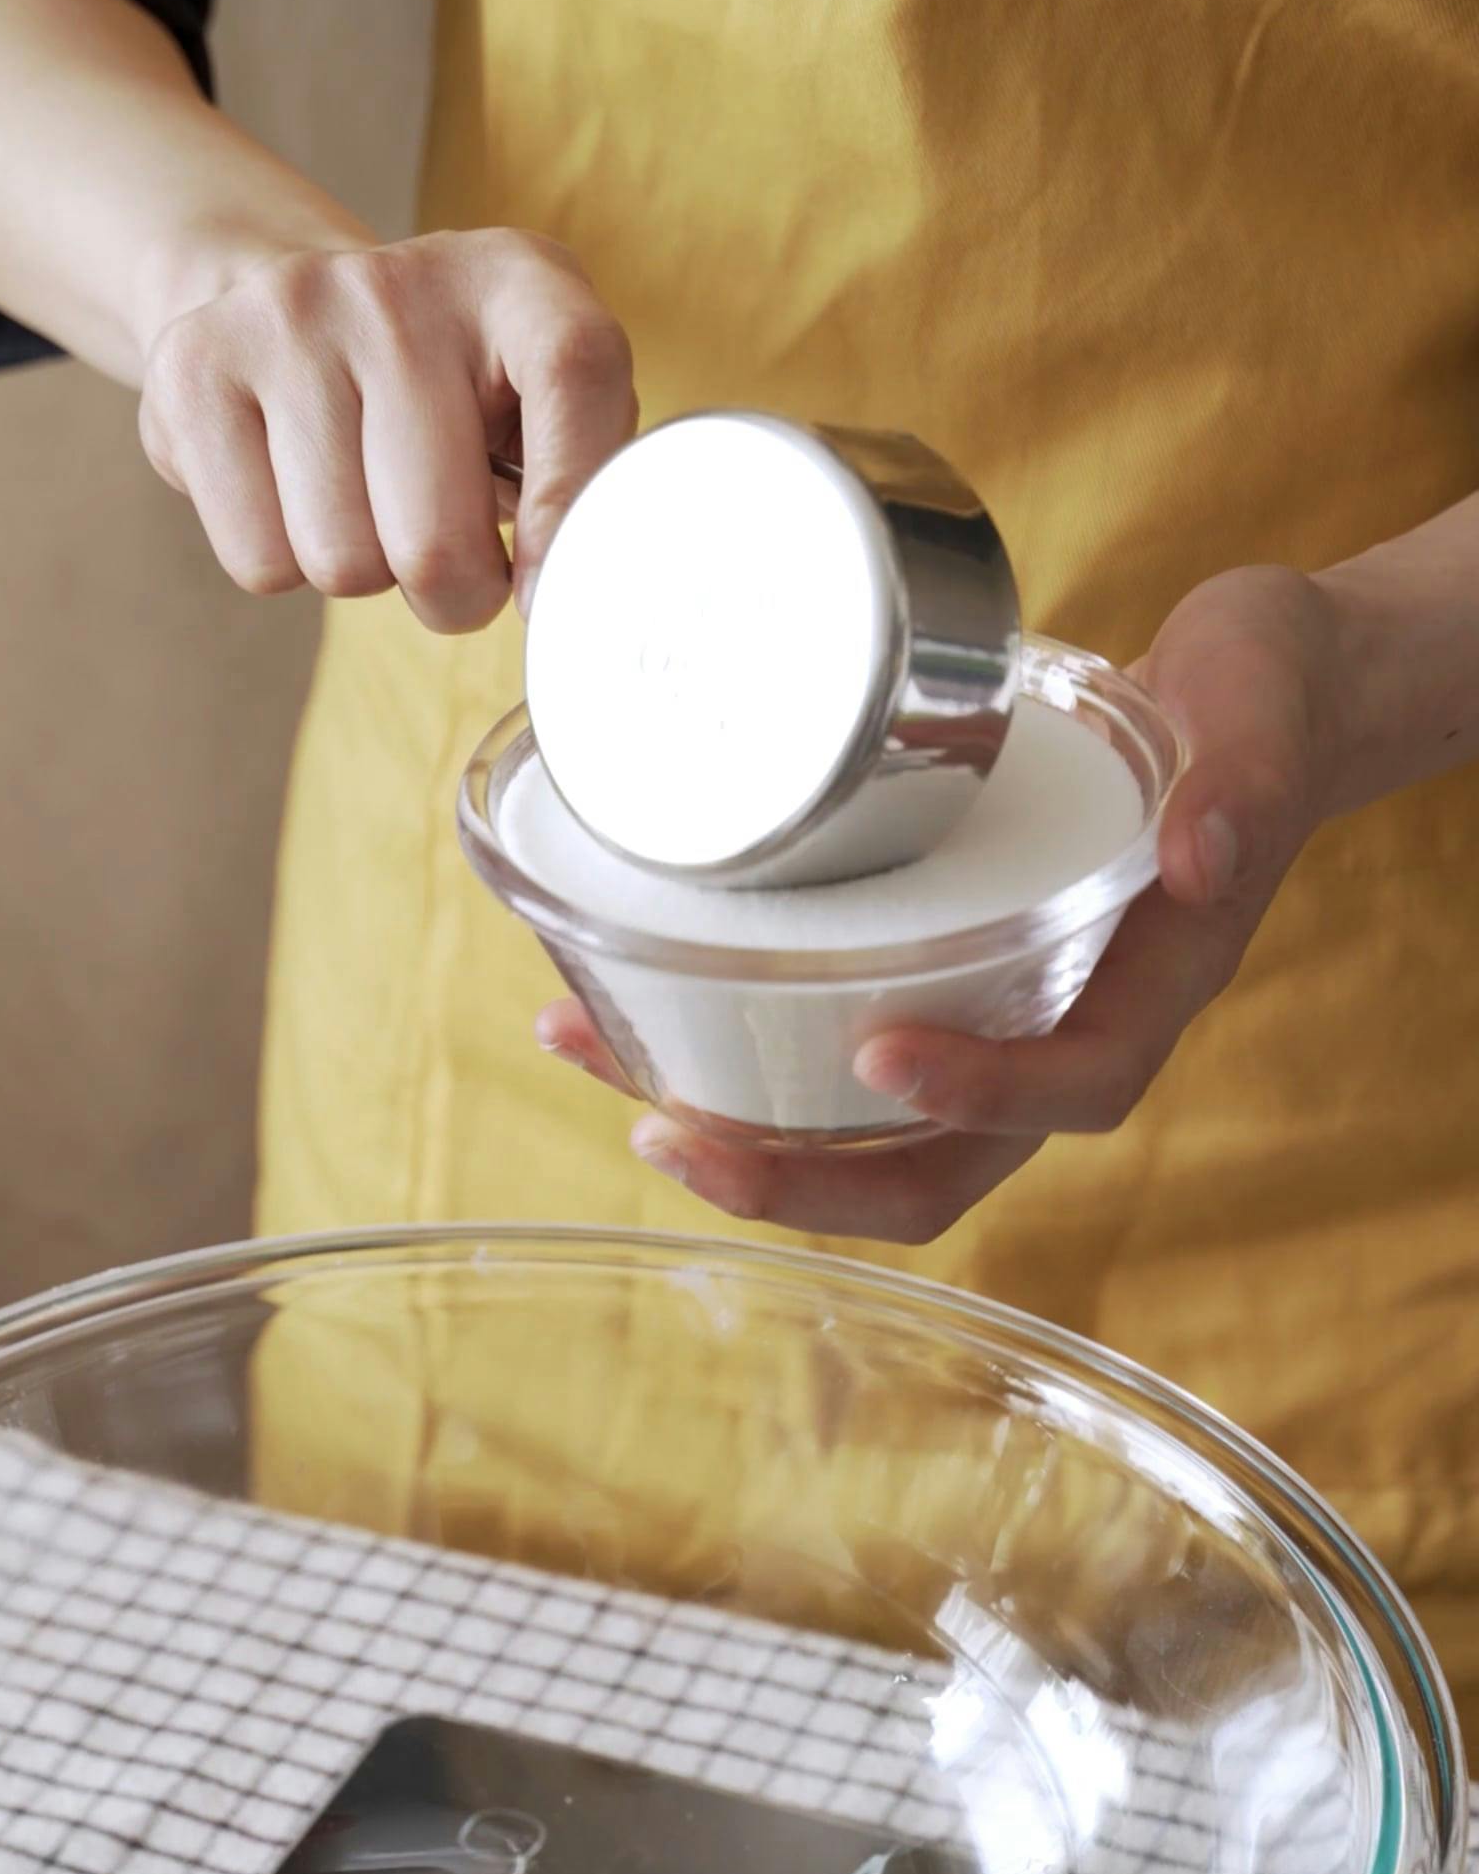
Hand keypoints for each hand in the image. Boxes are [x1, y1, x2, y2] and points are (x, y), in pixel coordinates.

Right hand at [139, 229, 635, 630]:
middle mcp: (398, 284)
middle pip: (434, 539)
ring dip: (362, 572)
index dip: (570, 506)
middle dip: (450, 591)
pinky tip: (293, 493)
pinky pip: (260, 561)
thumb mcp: (530, 398)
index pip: (575, 371)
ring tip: (363, 502)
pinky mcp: (196, 368)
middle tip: (446, 554)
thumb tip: (570, 603)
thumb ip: (576, 479)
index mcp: (514, 278)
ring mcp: (288, 318)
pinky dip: (283, 563)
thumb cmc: (436, 390)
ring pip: (342, 564)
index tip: (547, 591)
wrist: (277, 301)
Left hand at [541, 562, 1343, 1237]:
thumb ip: (1247, 777)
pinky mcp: (927, 983)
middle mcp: (1061, 1036)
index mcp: (1148, 993)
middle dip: (800, 1182)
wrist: (1246, 692)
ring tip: (607, 1076)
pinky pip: (821, 1060)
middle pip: (935, 1172)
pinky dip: (720, 1054)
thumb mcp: (1265, 706)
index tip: (884, 1056)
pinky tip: (616, 1014)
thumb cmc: (1258, 697)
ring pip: (858, 1138)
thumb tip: (1202, 855)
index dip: (982, 1095)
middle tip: (674, 1137)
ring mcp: (989, 1023)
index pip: (1072, 1088)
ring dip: (732, 1137)